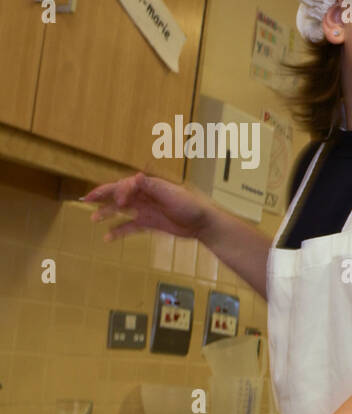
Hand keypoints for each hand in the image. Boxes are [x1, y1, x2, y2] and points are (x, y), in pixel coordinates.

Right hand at [83, 172, 215, 242]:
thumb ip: (153, 187)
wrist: (203, 224)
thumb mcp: (172, 195)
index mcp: (149, 186)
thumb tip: (137, 176)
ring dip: (107, 213)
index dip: (121, 192)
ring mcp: (145, 210)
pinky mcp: (148, 223)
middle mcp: (144, 196)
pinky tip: (107, 237)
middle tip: (87, 199)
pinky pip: (129, 226)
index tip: (120, 203)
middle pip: (119, 194)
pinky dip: (118, 231)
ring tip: (93, 218)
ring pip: (121, 210)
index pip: (127, 185)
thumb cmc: (190, 206)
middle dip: (103, 196)